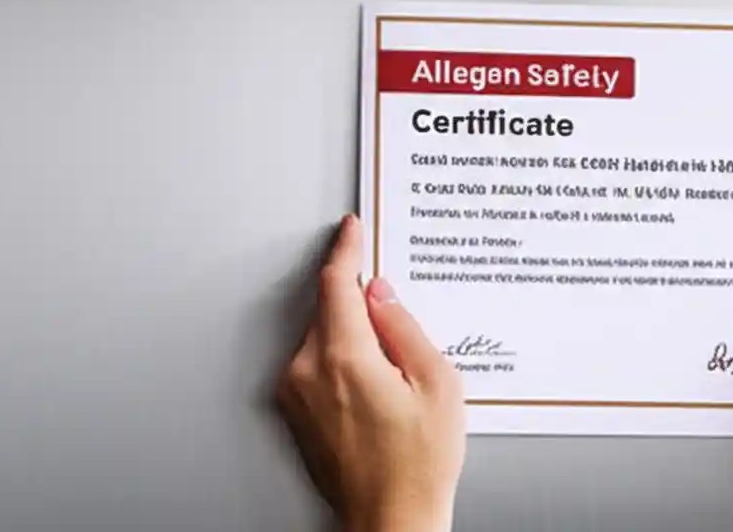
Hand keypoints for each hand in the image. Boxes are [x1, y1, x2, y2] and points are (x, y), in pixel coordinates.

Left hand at [277, 215, 464, 531]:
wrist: (391, 519)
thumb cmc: (417, 465)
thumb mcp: (437, 382)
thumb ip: (404, 327)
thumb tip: (382, 294)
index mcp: (343, 358)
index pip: (337, 284)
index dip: (347, 250)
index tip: (351, 230)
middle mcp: (308, 372)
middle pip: (328, 309)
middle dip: (359, 299)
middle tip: (397, 313)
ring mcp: (296, 395)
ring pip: (322, 337)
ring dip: (352, 332)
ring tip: (396, 370)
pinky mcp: (295, 413)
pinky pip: (316, 364)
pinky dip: (342, 358)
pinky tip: (377, 385)